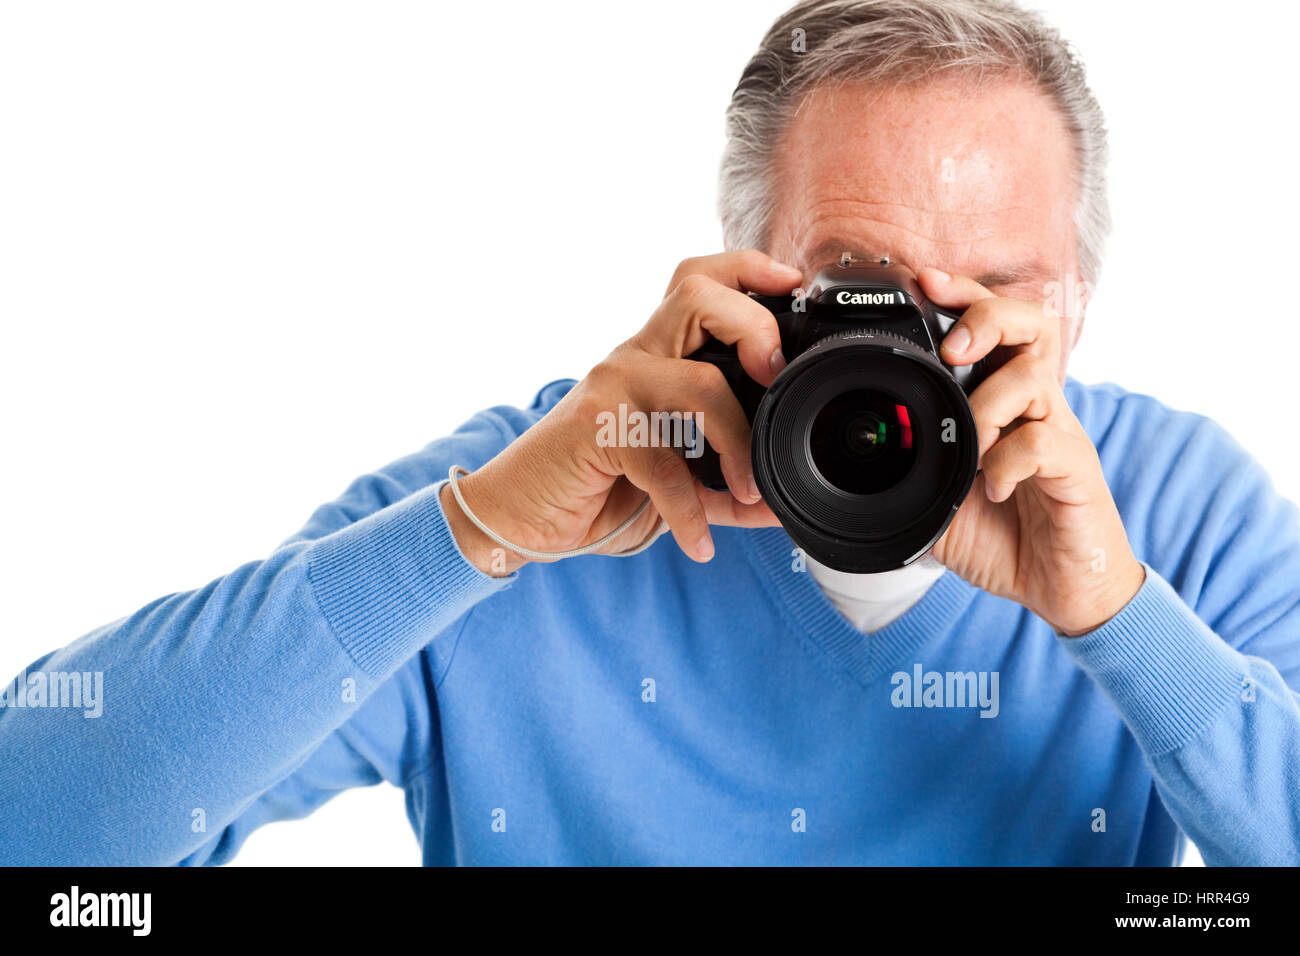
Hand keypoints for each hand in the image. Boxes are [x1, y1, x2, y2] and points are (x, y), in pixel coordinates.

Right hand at [443, 251, 793, 574]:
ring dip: (738, 442)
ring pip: (699, 380)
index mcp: (657, 355)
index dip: (748, 271)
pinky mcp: (596, 427)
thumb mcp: (675, 486)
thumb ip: (725, 490)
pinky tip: (698, 544)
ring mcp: (614, 387)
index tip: (791, 286)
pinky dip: (690, 512)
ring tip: (748, 491)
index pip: (699, 282)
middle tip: (774, 375)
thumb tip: (781, 507)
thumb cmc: (596, 487)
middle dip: (752, 323)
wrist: (520, 515)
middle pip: (697, 294)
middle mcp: (635, 358)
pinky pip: (664, 464)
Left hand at [917, 267, 1144, 635]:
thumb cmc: (999, 534)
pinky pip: (1045, 442)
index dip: (965, 296)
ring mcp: (1059, 434)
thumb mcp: (932, 500)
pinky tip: (989, 487)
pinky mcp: (1075, 470)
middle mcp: (1034, 406)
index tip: (925, 282)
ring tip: (970, 441)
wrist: (1059, 588)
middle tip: (954, 348)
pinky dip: (1009, 461)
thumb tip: (838, 469)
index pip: (993, 326)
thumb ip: (899, 476)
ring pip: (1035, 377)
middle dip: (988, 317)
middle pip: (1031, 324)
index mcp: (1001, 401)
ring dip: (990, 402)